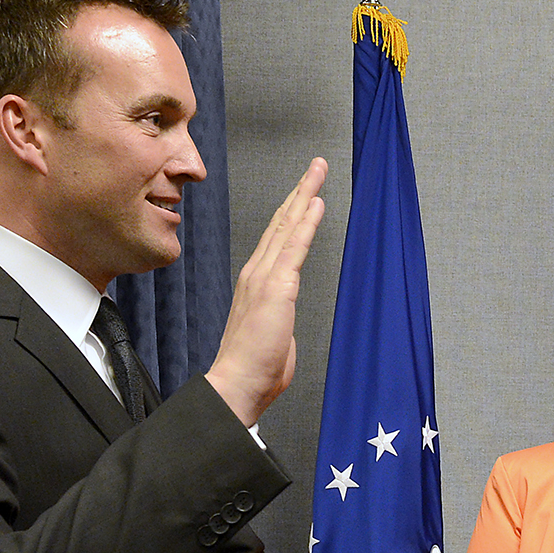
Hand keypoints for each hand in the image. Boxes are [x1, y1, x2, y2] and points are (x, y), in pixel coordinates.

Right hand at [206, 158, 327, 425]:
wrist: (235, 385)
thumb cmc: (253, 370)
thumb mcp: (272, 337)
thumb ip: (278, 323)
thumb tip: (281, 326)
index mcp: (256, 284)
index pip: (277, 240)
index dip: (292, 214)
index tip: (305, 194)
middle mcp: (257, 273)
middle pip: (282, 223)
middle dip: (300, 192)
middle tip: (315, 167)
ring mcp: (265, 277)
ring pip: (288, 226)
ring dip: (305, 195)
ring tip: (318, 171)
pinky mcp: (276, 287)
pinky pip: (295, 247)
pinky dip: (306, 223)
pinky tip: (316, 203)